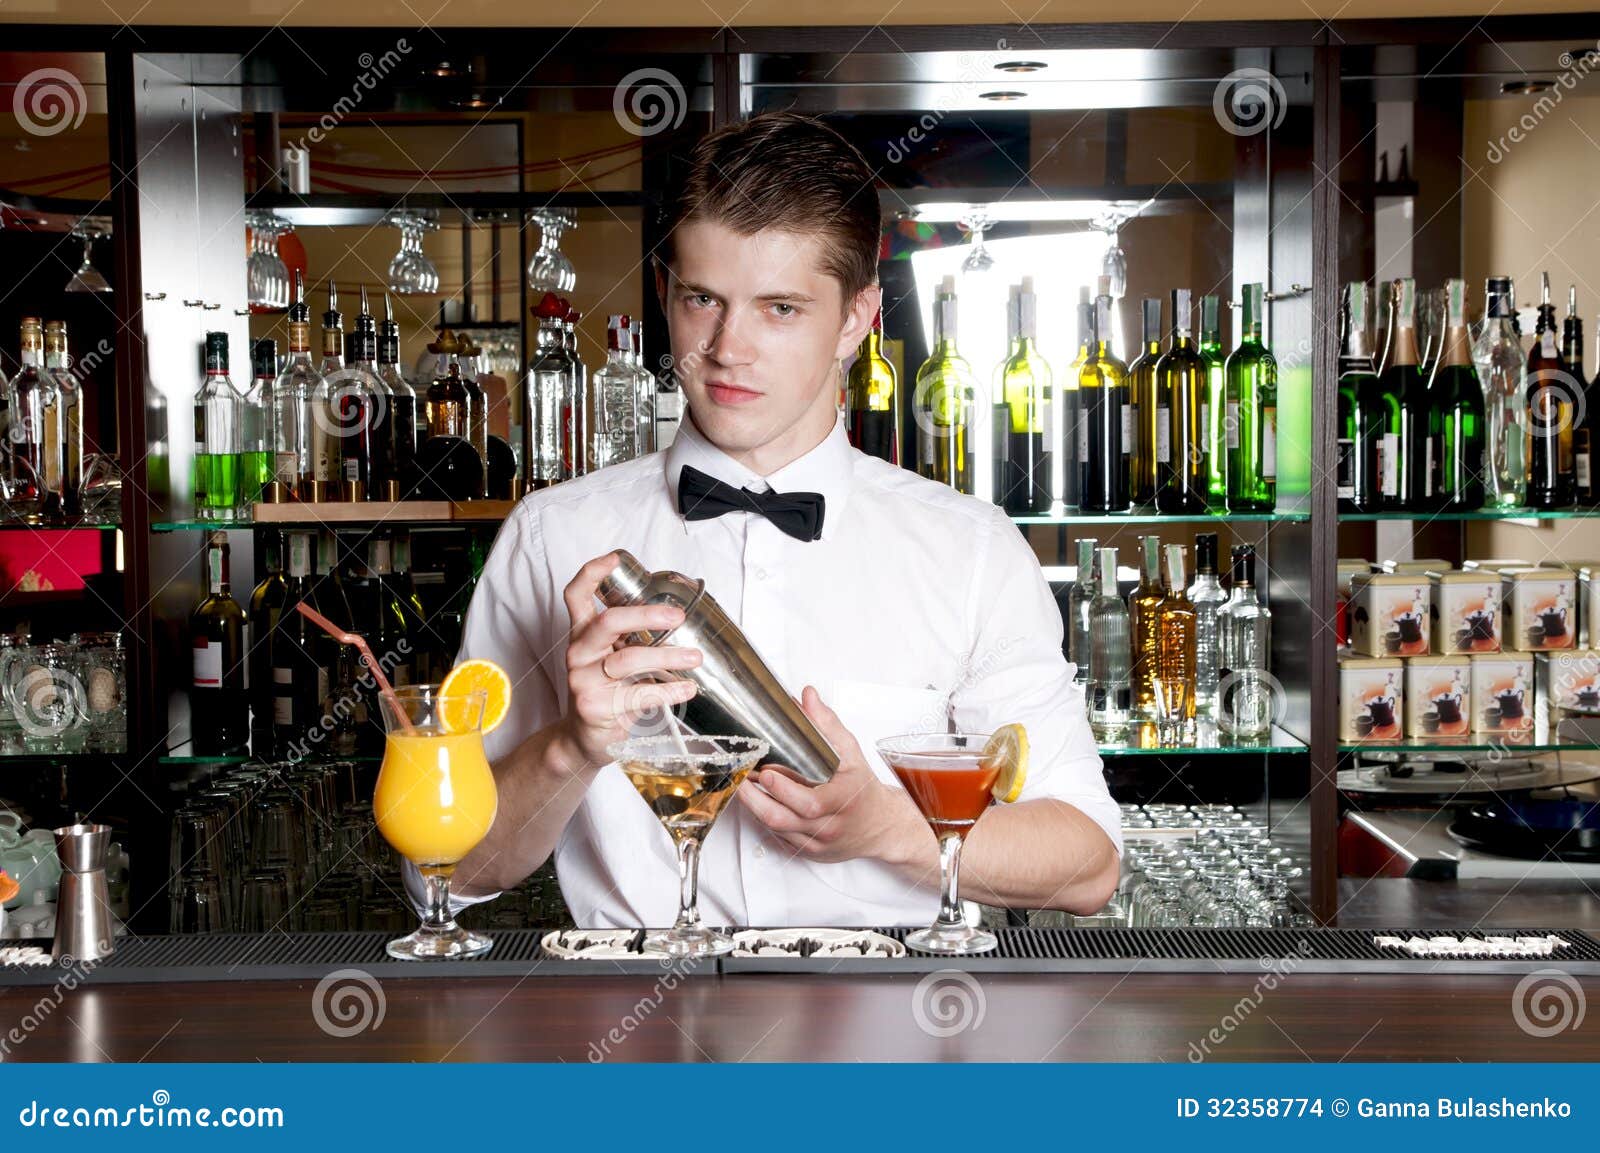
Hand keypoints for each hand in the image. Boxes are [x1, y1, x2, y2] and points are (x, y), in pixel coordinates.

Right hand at [559, 552, 702, 767]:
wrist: (582, 738)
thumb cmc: (604, 690)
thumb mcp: (609, 656)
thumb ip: (628, 635)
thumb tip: (673, 612)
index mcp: (582, 634)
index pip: (576, 595)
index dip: (593, 573)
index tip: (616, 559)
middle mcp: (578, 653)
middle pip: (608, 622)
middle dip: (646, 615)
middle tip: (678, 617)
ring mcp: (583, 681)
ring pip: (629, 659)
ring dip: (668, 656)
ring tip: (694, 657)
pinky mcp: (596, 707)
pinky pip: (638, 695)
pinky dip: (668, 691)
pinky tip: (688, 688)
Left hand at [737, 686, 928, 865]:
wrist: (881, 827)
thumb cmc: (863, 789)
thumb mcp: (852, 753)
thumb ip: (828, 725)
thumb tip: (807, 697)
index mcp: (842, 800)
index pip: (810, 803)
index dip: (784, 791)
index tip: (768, 773)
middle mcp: (828, 826)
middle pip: (782, 819)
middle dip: (753, 799)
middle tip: (740, 777)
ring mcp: (816, 843)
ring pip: (776, 829)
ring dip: (755, 807)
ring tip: (743, 784)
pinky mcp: (808, 852)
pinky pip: (780, 836)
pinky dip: (766, 818)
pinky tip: (760, 800)